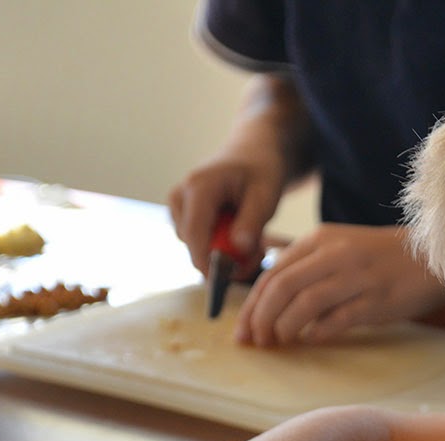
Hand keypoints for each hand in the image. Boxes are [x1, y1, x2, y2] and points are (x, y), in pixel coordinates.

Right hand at [168, 155, 284, 277]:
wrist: (250, 157)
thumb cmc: (260, 173)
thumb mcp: (266, 195)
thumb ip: (253, 221)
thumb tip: (238, 249)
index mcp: (198, 186)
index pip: (194, 232)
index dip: (206, 261)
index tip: (226, 280)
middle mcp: (180, 196)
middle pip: (193, 245)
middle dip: (225, 259)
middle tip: (259, 254)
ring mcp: (178, 208)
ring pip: (195, 248)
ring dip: (226, 254)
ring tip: (255, 242)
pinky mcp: (182, 217)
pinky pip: (198, 245)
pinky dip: (221, 249)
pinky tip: (241, 238)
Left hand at [234, 224, 444, 346]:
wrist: (430, 258)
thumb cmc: (380, 259)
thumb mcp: (338, 248)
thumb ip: (306, 267)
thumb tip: (270, 302)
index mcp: (320, 240)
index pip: (272, 273)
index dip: (252, 304)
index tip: (243, 329)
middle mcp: (334, 255)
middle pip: (282, 287)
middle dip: (261, 318)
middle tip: (256, 341)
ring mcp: (356, 277)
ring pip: (305, 303)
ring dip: (285, 327)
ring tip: (280, 342)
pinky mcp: (377, 300)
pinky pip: (338, 319)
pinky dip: (318, 332)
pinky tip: (311, 340)